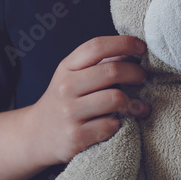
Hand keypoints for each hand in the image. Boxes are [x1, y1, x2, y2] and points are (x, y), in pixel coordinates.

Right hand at [27, 36, 149, 165]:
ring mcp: (70, 113)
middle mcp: (65, 87)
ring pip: (115, 99)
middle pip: (112, 71)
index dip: (123, 43)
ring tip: (139, 106)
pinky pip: (111, 126)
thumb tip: (131, 51)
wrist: (36, 135)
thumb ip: (98, 63)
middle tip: (143, 77)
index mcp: (66, 67)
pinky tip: (119, 124)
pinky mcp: (76, 136)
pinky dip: (120, 124)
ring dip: (134, 103)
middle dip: (136, 73)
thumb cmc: (63, 101)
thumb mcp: (72, 76)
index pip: (96, 46)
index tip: (141, 47)